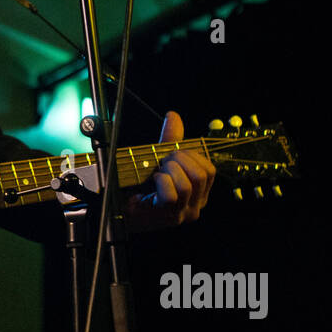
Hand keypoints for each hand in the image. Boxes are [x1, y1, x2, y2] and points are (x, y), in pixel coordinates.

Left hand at [122, 111, 214, 232]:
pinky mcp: (168, 215)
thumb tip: (173, 116)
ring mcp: (183, 213)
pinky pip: (171, 195)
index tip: (174, 154)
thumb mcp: (161, 160)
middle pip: (201, 175)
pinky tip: (153, 182)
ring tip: (157, 172)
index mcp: (199, 193)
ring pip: (187, 185)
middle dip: (180, 160)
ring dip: (169, 171)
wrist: (122, 206)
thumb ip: (170, 140)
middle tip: (164, 161)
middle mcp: (196, 206)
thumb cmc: (143, 185)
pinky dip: (160, 182)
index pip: (209, 170)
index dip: (192, 156)